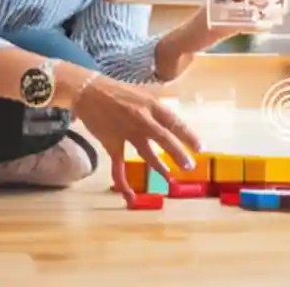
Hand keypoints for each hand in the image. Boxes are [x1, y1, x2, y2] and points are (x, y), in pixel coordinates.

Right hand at [72, 74, 200, 203]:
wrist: (89, 92)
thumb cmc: (118, 91)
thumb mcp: (144, 93)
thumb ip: (159, 107)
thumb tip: (174, 117)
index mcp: (152, 105)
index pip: (175, 122)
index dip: (189, 136)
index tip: (200, 148)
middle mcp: (142, 119)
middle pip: (164, 139)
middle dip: (178, 154)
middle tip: (190, 167)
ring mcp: (127, 133)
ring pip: (146, 153)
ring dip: (159, 167)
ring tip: (170, 178)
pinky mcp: (112, 144)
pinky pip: (118, 167)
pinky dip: (124, 183)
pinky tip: (130, 197)